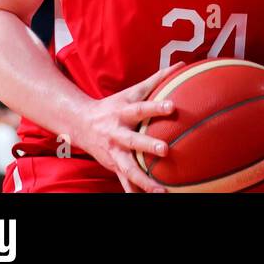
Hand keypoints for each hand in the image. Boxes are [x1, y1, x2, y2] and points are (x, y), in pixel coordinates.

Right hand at [73, 61, 183, 192]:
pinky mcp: (113, 166)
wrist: (81, 123)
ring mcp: (113, 153)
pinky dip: (135, 191)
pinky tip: (150, 198)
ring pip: (127, 169)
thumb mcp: (133, 90)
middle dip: (148, 146)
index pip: (142, 108)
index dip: (156, 107)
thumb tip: (181, 64)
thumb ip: (157, 79)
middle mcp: (117, 134)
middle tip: (165, 150)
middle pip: (133, 141)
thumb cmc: (115, 105)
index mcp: (123, 113)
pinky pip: (125, 181)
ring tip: (161, 191)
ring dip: (143, 180)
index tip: (172, 106)